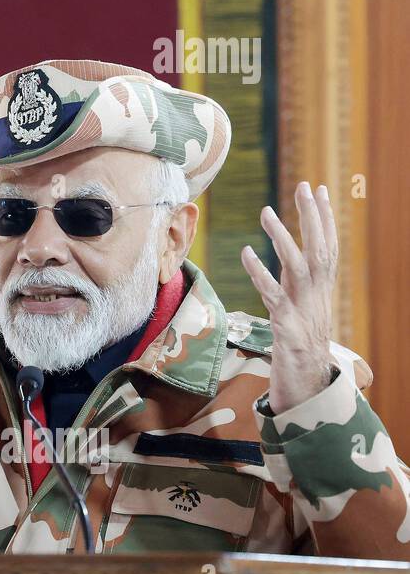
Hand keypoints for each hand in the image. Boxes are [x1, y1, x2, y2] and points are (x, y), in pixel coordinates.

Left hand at [240, 181, 338, 412]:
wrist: (307, 387)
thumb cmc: (298, 347)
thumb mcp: (298, 310)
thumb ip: (294, 285)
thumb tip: (286, 259)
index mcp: (320, 291)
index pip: (327, 247)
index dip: (324, 219)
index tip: (317, 189)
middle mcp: (316, 297)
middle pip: (319, 250)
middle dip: (313, 217)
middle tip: (304, 186)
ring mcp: (303, 312)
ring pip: (297, 268)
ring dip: (283, 238)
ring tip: (266, 210)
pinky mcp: (287, 328)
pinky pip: (272, 296)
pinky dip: (260, 274)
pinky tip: (245, 253)